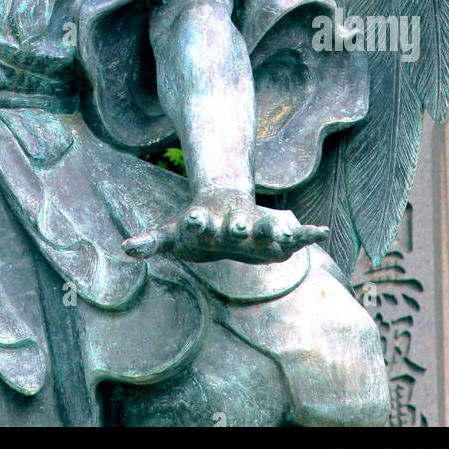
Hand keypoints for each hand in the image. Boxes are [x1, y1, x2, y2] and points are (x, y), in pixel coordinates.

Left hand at [122, 188, 327, 265]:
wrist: (224, 200)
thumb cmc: (195, 222)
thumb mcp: (172, 231)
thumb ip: (151, 240)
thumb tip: (126, 248)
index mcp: (205, 220)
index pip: (198, 222)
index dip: (195, 222)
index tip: (192, 219)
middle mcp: (233, 221)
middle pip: (236, 224)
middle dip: (238, 227)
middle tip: (238, 228)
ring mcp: (256, 224)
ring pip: (268, 225)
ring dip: (275, 229)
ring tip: (288, 232)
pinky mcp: (275, 232)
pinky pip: (294, 232)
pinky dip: (308, 232)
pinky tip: (322, 232)